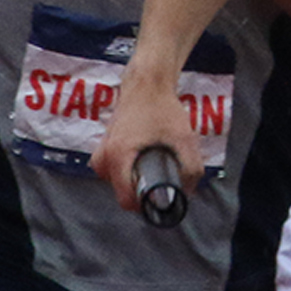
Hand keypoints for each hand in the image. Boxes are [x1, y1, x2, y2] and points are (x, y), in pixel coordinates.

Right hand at [91, 77, 201, 213]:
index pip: (126, 200)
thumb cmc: (162, 109)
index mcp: (118, 157)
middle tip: (163, 176)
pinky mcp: (102, 151)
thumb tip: (188, 193)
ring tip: (155, 162)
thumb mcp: (184, 139)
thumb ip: (191, 168)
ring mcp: (100, 155)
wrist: (146, 85)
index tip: (162, 198)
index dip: (146, 205)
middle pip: (124, 193)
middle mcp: (103, 159)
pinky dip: (130, 171)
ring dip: (137, 180)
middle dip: (144, 191)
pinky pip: (115, 173)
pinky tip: (144, 157)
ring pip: (119, 184)